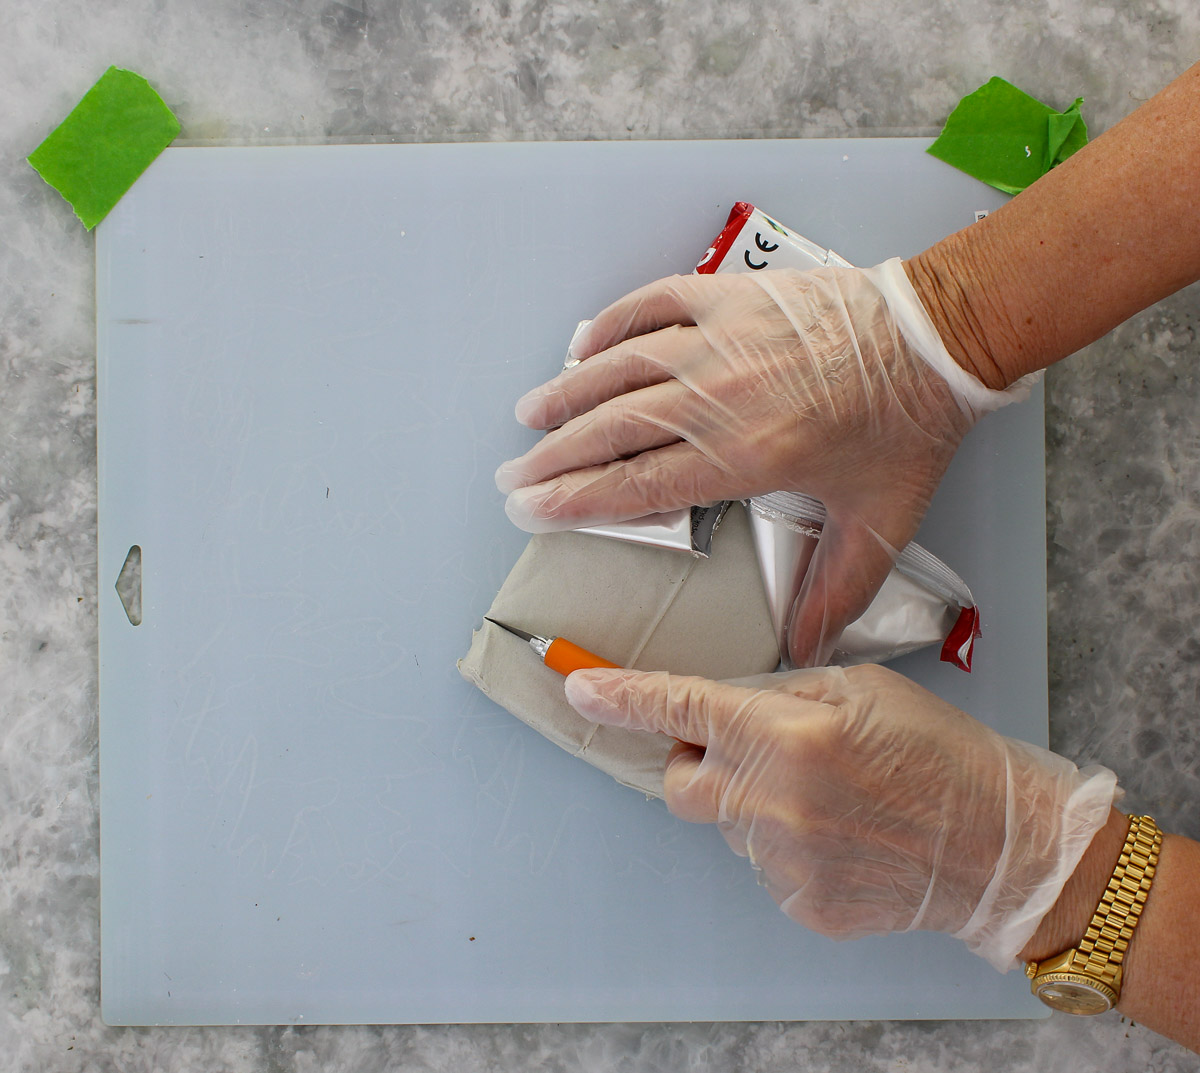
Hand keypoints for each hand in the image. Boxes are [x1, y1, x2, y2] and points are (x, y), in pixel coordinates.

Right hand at [496, 265, 987, 664]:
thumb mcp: (878, 524)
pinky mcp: (731, 297)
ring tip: (531, 414)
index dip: (575, 500)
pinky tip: (586, 344)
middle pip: (612, 429)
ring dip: (569, 392)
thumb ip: (835, 592)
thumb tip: (806, 651)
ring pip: (620, 366)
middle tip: (513, 475)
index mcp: (748, 456)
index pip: (638, 485)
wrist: (939, 339)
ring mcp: (721, 340)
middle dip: (554, 456)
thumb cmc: (908, 428)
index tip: (532, 509)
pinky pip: (652, 303)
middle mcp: (720, 397)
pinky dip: (613, 323)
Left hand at [564, 663, 1116, 969]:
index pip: (679, 709)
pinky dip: (786, 846)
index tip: (579, 684)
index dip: (621, 697)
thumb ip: (776, 694)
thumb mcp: (859, 689)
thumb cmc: (938, 755)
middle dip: (698, 763)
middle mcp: (772, 801)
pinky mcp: (799, 903)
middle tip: (755, 752)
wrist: (1002, 845)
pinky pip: (763, 865)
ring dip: (754, 804)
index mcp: (786, 734)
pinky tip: (840, 835)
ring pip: (727, 825)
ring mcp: (783, 861)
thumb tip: (717, 706)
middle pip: (681, 784)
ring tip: (829, 798)